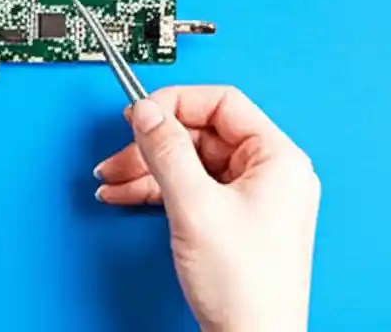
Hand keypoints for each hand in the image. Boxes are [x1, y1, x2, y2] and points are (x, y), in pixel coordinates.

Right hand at [94, 86, 319, 331]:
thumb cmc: (246, 287)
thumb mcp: (195, 206)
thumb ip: (166, 151)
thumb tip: (146, 111)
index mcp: (278, 158)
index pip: (223, 103)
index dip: (176, 102)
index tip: (140, 112)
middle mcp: (269, 173)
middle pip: (200, 133)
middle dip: (152, 144)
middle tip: (119, 155)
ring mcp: (252, 198)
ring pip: (190, 162)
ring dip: (146, 168)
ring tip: (112, 179)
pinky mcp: (233, 220)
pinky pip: (191, 188)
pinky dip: (157, 190)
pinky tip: (126, 194)